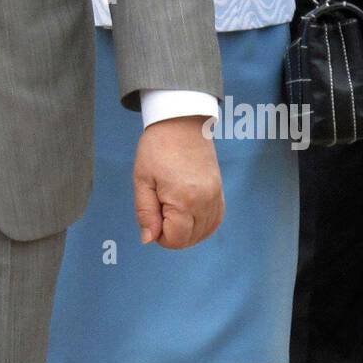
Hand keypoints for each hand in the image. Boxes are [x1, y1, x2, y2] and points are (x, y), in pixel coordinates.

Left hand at [133, 116, 224, 248]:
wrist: (181, 122)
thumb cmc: (157, 148)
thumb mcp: (142, 180)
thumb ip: (145, 212)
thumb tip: (148, 239)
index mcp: (184, 200)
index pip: (176, 240)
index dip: (159, 236)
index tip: (152, 217)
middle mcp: (205, 202)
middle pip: (190, 240)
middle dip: (172, 234)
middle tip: (160, 210)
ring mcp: (215, 197)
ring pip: (204, 233)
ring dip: (187, 231)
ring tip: (172, 211)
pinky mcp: (220, 191)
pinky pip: (216, 220)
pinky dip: (202, 225)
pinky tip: (189, 216)